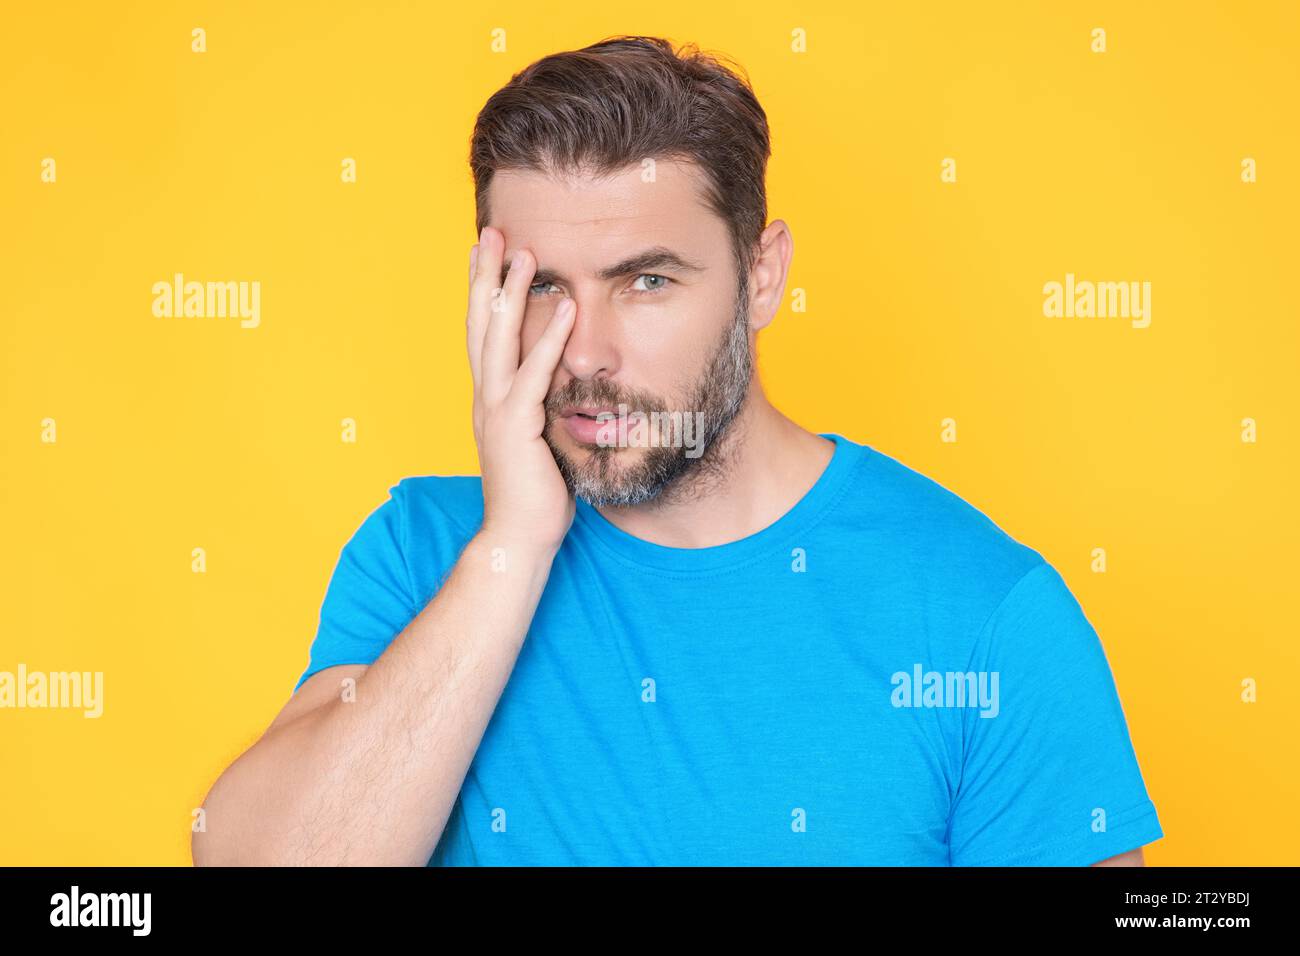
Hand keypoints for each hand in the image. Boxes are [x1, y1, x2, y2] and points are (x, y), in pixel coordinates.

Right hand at [467, 226, 576, 555]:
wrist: (518, 538)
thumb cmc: (534, 496)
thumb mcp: (538, 440)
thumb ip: (542, 409)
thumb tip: (560, 389)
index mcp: (491, 399)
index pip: (483, 335)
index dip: (483, 293)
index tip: (486, 255)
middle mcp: (486, 397)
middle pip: (480, 324)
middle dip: (484, 276)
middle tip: (488, 232)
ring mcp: (497, 410)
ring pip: (500, 340)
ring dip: (511, 294)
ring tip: (524, 253)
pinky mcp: (517, 427)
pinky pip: (534, 375)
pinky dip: (550, 340)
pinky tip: (566, 308)